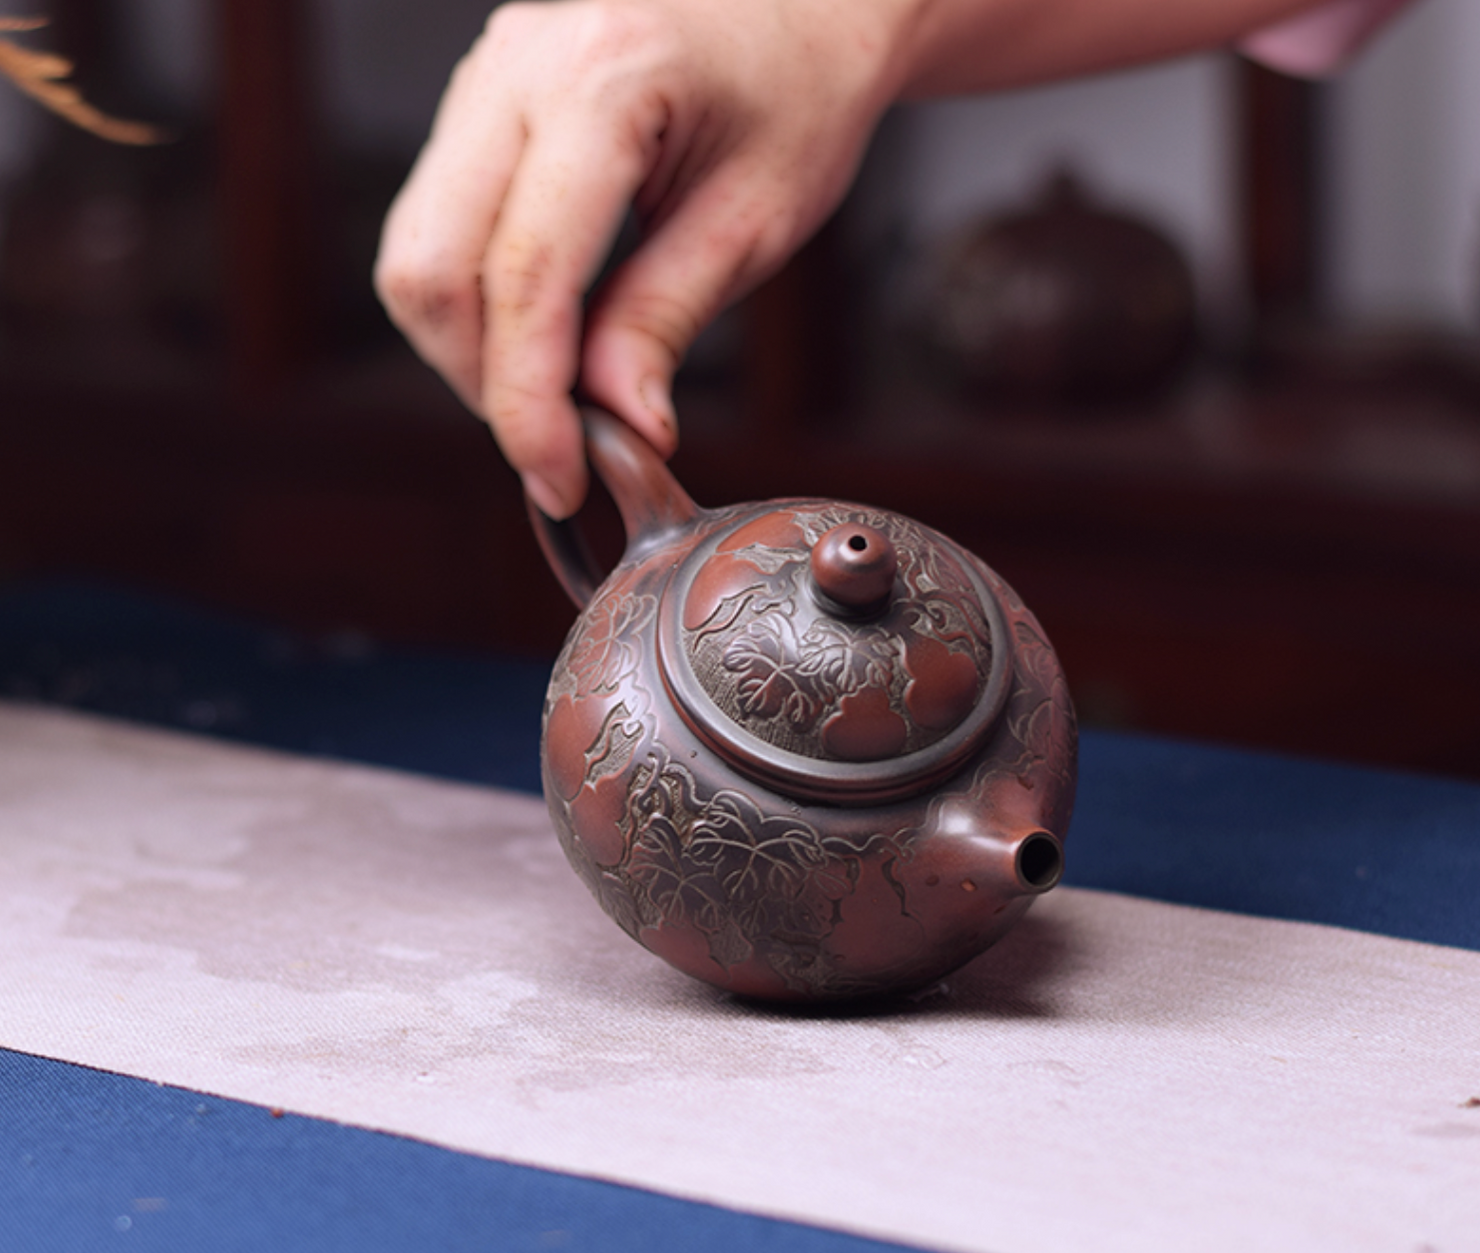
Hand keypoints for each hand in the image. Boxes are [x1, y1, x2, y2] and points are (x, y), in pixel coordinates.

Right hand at [375, 0, 910, 517]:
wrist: (800, 7)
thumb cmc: (799, 94)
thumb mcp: (756, 220)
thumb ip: (666, 319)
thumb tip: (619, 428)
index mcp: (601, 79)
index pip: (523, 275)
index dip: (528, 401)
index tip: (559, 481)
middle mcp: (514, 64)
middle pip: (429, 268)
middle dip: (484, 383)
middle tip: (558, 448)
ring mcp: (483, 75)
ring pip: (414, 251)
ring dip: (470, 349)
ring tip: (555, 396)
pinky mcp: (479, 102)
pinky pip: (436, 224)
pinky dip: (474, 302)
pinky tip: (540, 338)